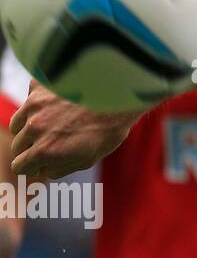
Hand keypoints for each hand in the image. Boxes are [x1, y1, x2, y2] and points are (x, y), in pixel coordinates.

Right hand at [8, 80, 141, 179]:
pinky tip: (59, 102)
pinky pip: (29, 98)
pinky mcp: (38, 87)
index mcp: (44, 151)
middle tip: (53, 140)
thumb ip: (58, 168)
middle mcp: (34, 129)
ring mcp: (34, 106)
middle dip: (31, 146)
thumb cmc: (107, 129)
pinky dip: (40, 101)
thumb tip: (41, 171)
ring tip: (54, 122)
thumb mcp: (87, 160)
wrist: (118, 94)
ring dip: (30, 125)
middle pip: (17, 145)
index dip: (31, 166)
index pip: (19, 166)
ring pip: (17, 123)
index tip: (40, 162)